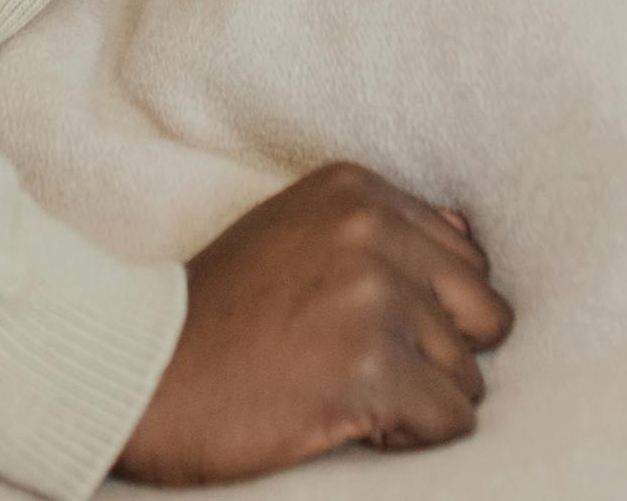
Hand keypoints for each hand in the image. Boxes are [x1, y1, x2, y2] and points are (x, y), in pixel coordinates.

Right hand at [115, 161, 515, 485]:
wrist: (143, 372)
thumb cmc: (218, 313)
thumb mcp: (297, 235)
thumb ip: (380, 230)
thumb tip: (471, 243)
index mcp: (357, 190)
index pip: (464, 257)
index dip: (427, 309)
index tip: (363, 328)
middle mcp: (372, 231)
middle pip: (483, 313)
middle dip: (439, 353)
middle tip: (366, 369)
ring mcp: (374, 298)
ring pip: (469, 375)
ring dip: (418, 399)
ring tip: (341, 391)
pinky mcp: (372, 370)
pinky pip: (452, 420)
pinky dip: (412, 436)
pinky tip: (350, 421)